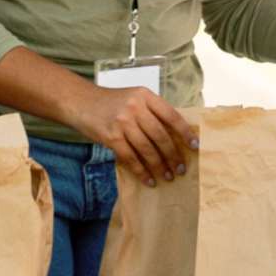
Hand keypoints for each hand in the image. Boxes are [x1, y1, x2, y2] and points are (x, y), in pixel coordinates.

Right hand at [70, 85, 198, 187]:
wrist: (80, 102)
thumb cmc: (110, 103)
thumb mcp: (133, 98)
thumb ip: (150, 112)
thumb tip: (175, 136)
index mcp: (144, 95)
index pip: (171, 115)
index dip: (185, 132)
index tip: (195, 146)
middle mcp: (135, 107)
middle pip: (160, 135)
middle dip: (173, 155)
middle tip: (181, 169)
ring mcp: (122, 122)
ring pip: (148, 149)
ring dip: (160, 166)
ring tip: (168, 176)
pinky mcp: (112, 137)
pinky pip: (131, 158)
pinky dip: (142, 171)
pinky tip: (149, 180)